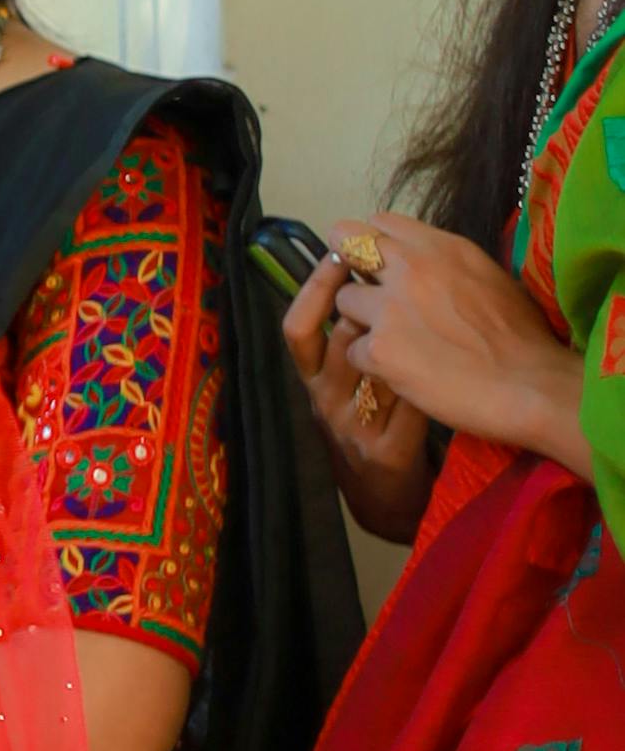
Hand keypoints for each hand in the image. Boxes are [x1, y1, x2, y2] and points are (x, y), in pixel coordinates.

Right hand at [281, 247, 435, 536]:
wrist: (390, 498)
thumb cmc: (379, 424)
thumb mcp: (356, 382)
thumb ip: (356, 334)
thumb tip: (364, 265)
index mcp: (314, 380)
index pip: (296, 328)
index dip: (314, 288)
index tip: (339, 252)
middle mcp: (325, 402)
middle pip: (336, 338)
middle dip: (369, 300)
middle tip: (399, 270)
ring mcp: (352, 429)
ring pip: (374, 365)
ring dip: (405, 333)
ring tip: (432, 307)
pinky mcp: (386, 451)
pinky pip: (409, 399)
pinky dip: (431, 376)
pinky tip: (453, 358)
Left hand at [302, 216, 581, 507]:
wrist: (529, 384)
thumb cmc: (521, 336)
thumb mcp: (488, 276)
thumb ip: (446, 262)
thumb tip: (422, 259)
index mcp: (440, 247)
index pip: (380, 222)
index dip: (374, 244)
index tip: (380, 265)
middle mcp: (410, 267)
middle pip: (344, 242)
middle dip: (348, 265)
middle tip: (364, 293)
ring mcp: (391, 307)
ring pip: (343, 301)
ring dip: (360, 321)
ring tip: (391, 342)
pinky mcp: (381, 349)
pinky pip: (352, 350)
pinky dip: (371, 364)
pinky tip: (399, 373)